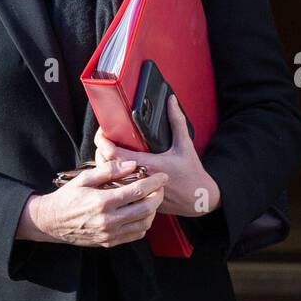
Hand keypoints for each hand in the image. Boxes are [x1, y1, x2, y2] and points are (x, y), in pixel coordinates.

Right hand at [25, 159, 168, 247]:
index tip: (163, 176)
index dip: (154, 183)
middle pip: (146, 209)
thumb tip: (131, 164)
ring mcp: (110, 234)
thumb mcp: (84, 178)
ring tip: (151, 198)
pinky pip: (135, 235)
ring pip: (144, 224)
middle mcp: (108, 220)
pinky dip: (144, 224)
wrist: (52, 222)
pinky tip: (141, 213)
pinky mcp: (109, 243)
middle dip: (158, 196)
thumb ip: (109, 170)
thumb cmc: (68, 197)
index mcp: (102, 201)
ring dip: (153, 210)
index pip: (136, 191)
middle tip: (160, 187)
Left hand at [94, 94, 220, 221]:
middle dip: (100, 151)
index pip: (115, 154)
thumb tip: (171, 100)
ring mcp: (137, 192)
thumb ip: (176, 121)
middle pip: (105, 166)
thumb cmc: (192, 173)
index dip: (104, 141)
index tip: (103, 131)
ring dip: (104, 164)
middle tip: (104, 138)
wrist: (200, 200)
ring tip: (107, 151)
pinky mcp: (138, 199)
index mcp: (150, 165)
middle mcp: (140, 180)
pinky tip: (115, 169)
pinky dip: (112, 178)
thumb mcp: (185, 145)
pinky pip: (117, 188)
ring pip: (108, 179)